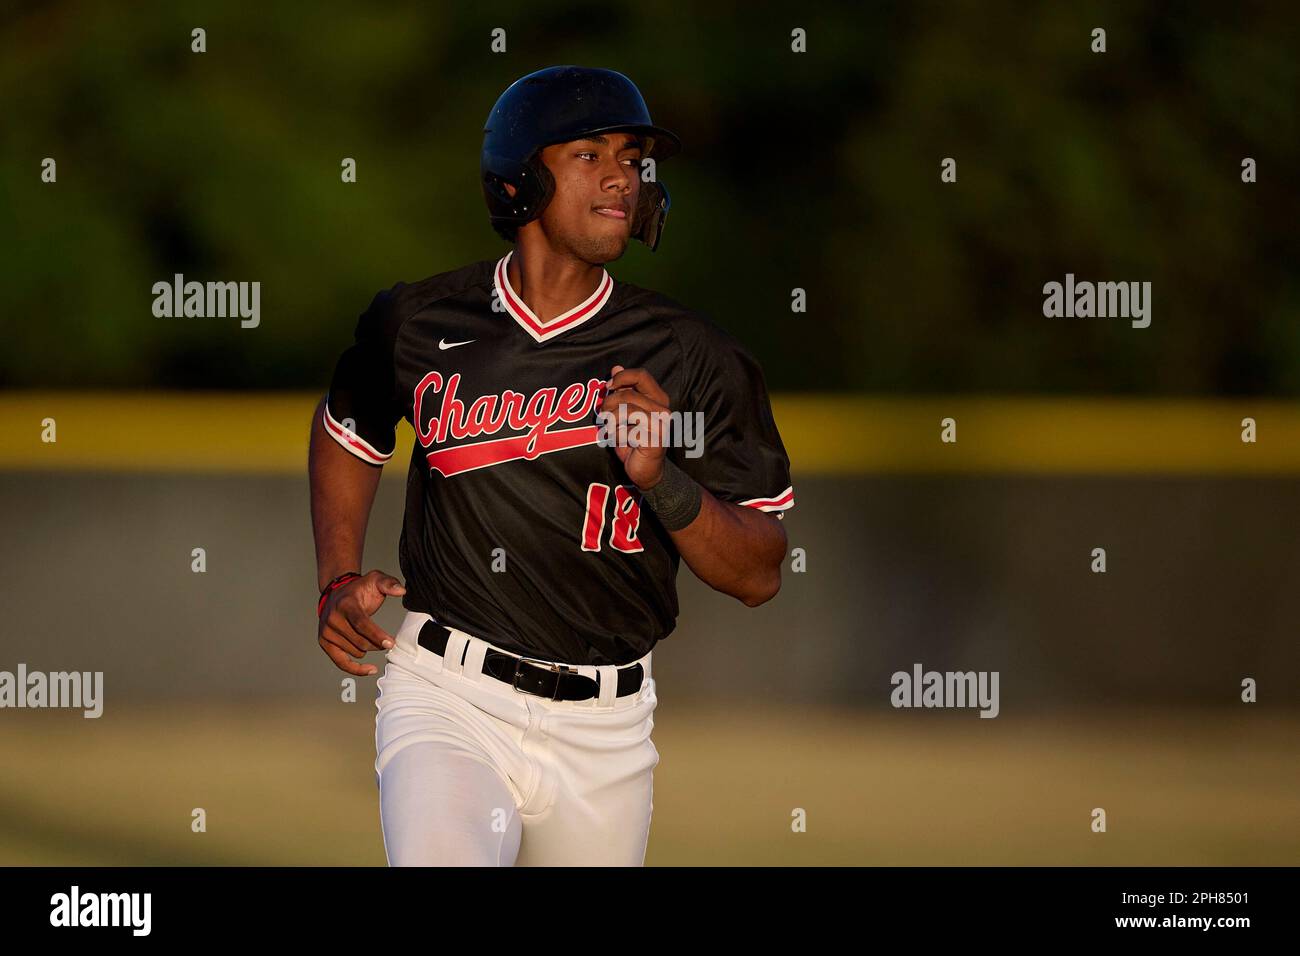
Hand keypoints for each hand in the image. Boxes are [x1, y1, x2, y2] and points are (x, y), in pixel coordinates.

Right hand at [317, 570, 405, 675]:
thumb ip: (389, 583)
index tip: (391, 643)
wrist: (337, 593)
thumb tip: (401, 591)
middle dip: (377, 643)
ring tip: (371, 638)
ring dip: (368, 649)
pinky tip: (370, 669)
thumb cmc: (358, 589)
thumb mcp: (375, 579)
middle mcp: (332, 619)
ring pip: (355, 651)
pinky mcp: (324, 642)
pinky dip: (355, 669)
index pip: (362, 624)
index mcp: (345, 604)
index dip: (377, 635)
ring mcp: (326, 632)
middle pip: (360, 641)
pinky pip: (341, 662)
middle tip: (387, 641)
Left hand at [599, 364, 670, 490]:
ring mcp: (661, 424)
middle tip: (602, 415)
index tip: (608, 386)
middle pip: (628, 394)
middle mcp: (663, 409)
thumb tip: (615, 368)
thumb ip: (623, 391)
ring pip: (626, 410)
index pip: (641, 375)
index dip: (622, 377)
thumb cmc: (635, 440)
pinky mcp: (655, 439)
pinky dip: (616, 435)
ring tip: (608, 428)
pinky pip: (627, 430)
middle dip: (609, 403)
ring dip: (611, 420)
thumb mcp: (626, 413)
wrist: (645, 471)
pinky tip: (618, 441)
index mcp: (658, 398)